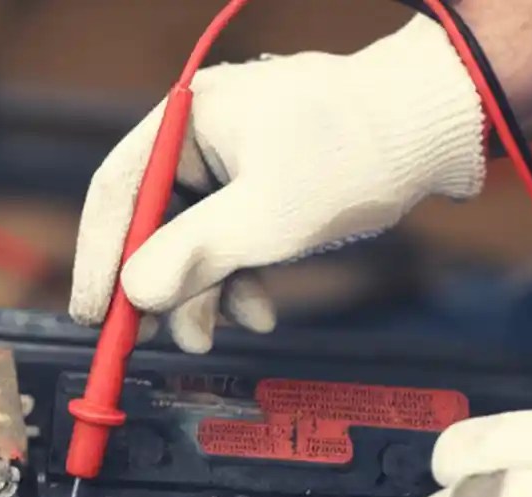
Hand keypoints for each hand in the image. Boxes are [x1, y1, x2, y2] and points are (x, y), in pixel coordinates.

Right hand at [69, 15, 484, 351]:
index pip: (117, 191)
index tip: (94, 313)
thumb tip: (133, 293)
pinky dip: (239, 277)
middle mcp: (201, 138)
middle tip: (150, 340)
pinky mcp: (264, 186)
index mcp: (187, 121)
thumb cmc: (356, 155)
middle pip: (153, 222)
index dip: (98, 257)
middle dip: (160, 288)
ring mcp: (234, 162)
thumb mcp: (267, 215)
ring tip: (218, 334)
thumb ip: (193, 255)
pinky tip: (260, 308)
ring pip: (194, 240)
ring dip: (204, 293)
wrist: (437, 129)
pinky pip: (232, 239)